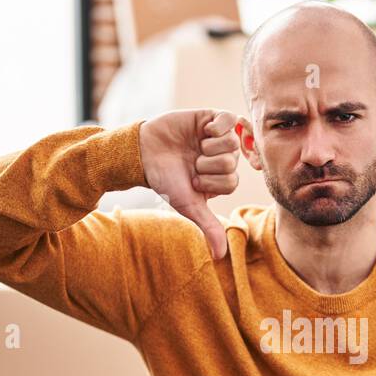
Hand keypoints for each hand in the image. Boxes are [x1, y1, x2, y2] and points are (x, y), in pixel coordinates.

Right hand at [139, 108, 239, 259]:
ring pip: (231, 143)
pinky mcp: (212, 118)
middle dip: (207, 165)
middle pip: (232, 162)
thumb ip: (208, 226)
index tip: (192, 179)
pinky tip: (203, 130)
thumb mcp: (188, 205)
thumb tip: (220, 257)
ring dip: (209, 147)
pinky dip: (218, 126)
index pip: (232, 181)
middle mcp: (224, 160)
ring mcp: (219, 139)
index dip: (210, 181)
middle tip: (191, 162)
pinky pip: (231, 119)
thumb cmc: (165, 181)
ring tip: (194, 147)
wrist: (143, 153)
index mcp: (221, 180)